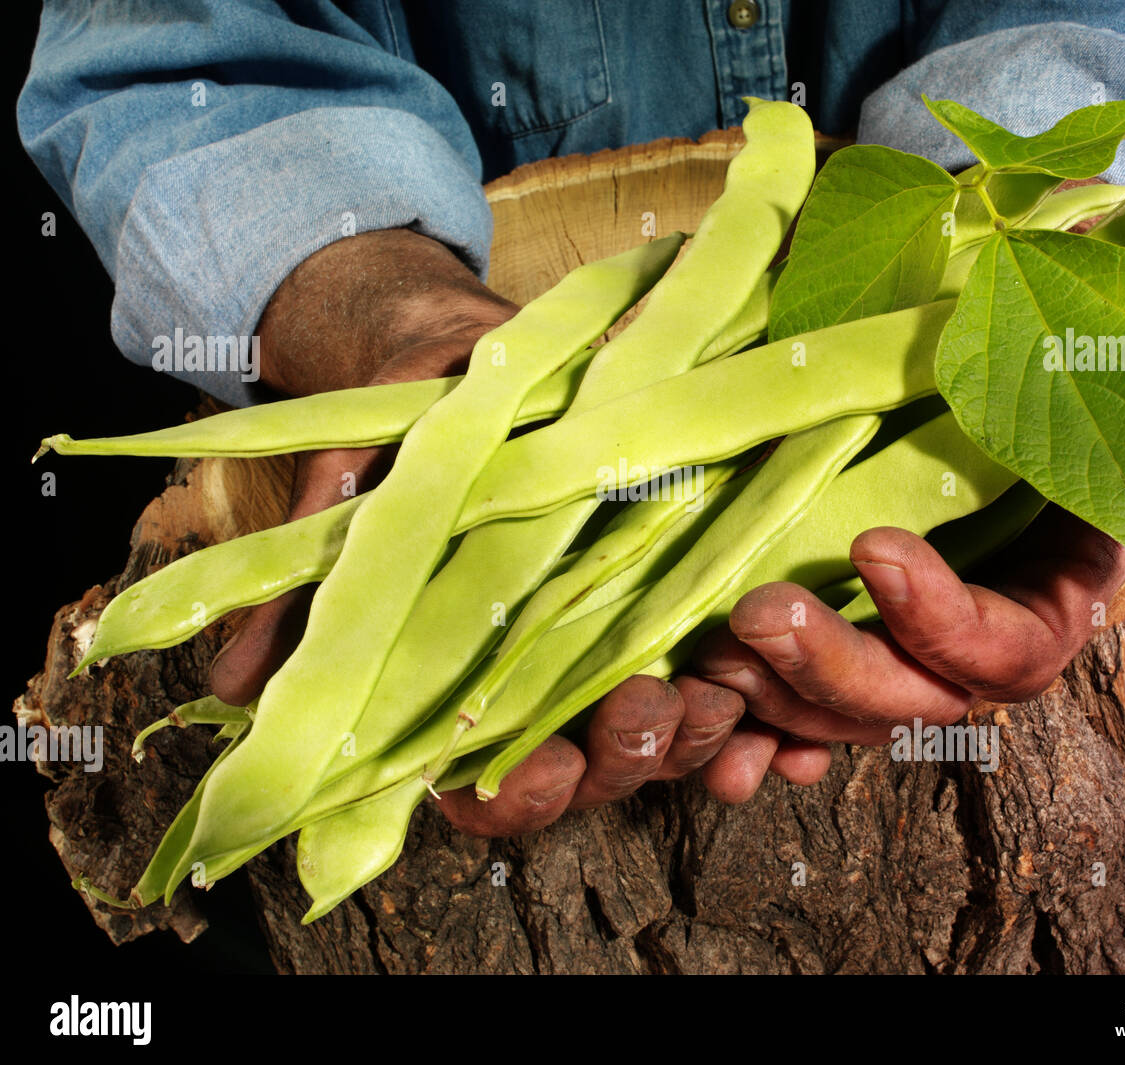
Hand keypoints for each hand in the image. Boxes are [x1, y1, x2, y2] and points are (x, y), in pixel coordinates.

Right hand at [208, 229, 747, 837]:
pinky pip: (738, 661)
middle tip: (646, 706)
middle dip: (627, 754)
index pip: (496, 783)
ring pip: (676, 725)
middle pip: (602, 767)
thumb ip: (304, 594)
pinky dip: (764, 685)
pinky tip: (780, 675)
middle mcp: (563, 680)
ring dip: (703, 726)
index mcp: (480, 685)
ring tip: (719, 683)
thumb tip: (234, 684)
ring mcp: (633, 641)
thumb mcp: (353, 500)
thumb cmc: (412, 437)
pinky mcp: (693, 595)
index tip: (535, 766)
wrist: (485, 357)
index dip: (517, 794)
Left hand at [684, 407, 1124, 791]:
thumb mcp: (1121, 407)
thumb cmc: (1055, 401)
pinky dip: (750, 732)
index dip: (942, 616)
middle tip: (758, 615)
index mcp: (1042, 607)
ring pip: (834, 713)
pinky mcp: (832, 650)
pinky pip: (787, 713)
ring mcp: (891, 658)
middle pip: (906, 699)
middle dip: (831, 669)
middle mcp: (965, 652)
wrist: (995, 406)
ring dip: (772, 695)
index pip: (1002, 648)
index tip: (875, 548)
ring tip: (711, 652)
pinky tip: (708, 720)